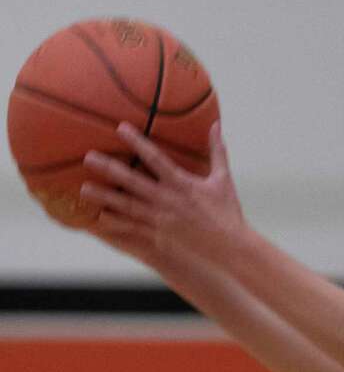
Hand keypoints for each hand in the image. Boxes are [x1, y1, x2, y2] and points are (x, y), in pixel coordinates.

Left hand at [80, 122, 246, 263]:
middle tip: (88, 157)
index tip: (120, 127)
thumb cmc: (228, 212)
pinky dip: (116, 223)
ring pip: (126, 206)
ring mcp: (161, 219)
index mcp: (182, 184)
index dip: (137, 142)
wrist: (230, 247)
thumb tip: (216, 124)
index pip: (155, 158)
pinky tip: (100, 217)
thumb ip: (217, 151)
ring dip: (104, 197)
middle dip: (109, 169)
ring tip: (83, 190)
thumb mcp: (223, 179)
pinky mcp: (160, 235)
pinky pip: (133, 228)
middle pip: (132, 181)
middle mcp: (168, 200)